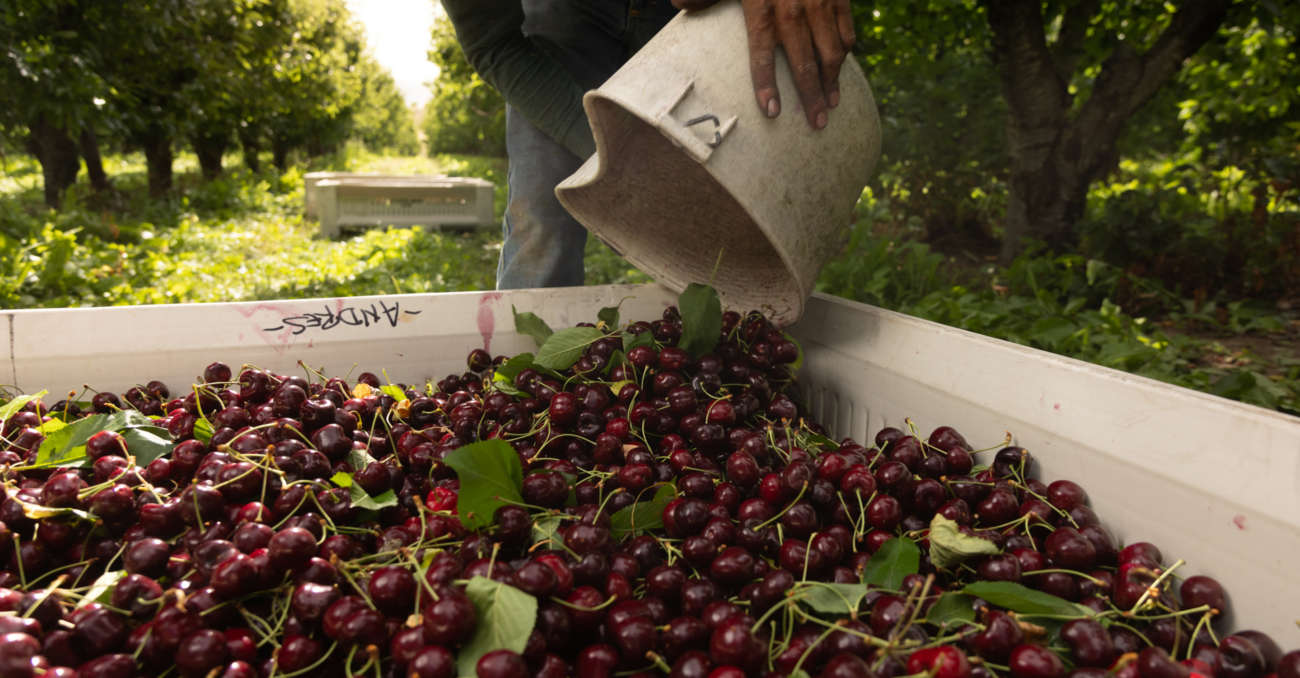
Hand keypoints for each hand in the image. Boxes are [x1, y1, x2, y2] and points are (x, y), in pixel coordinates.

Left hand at [672, 0, 854, 128]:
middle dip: (811, 96)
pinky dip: (845, 51)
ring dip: (833, 81)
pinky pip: (846, 29)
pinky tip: (841, 68)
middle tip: (817, 125)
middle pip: (805, 61)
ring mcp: (820, 1)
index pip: (762, 52)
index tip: (771, 112)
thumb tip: (679, 3)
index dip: (766, 83)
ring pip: (832, 50)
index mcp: (762, 4)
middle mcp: (794, 6)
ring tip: (832, 105)